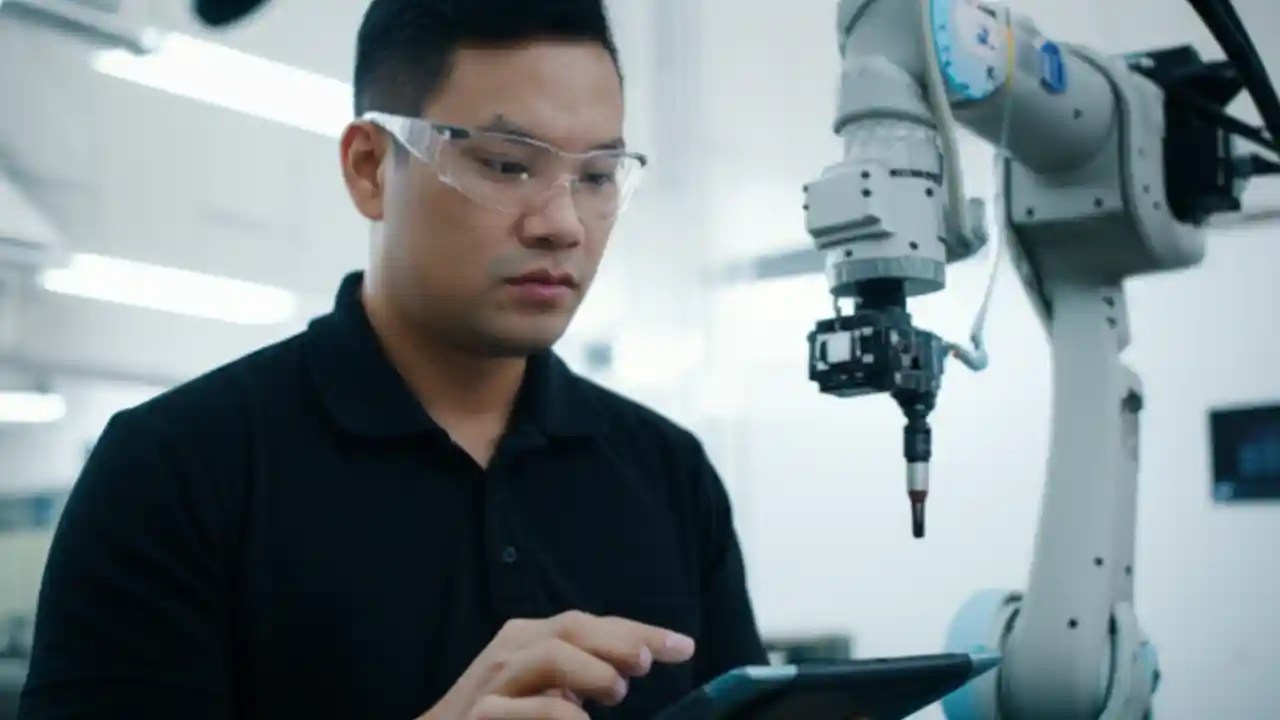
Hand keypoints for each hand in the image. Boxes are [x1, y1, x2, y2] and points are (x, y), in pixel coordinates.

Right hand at [418, 610, 696, 719]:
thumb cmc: (503, 716)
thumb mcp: (547, 690)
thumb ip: (584, 677)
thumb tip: (637, 665)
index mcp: (531, 639)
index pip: (591, 624)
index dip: (640, 631)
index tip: (684, 647)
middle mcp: (512, 650)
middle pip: (571, 628)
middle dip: (620, 640)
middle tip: (650, 663)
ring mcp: (492, 682)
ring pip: (547, 654)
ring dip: (592, 669)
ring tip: (618, 691)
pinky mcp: (478, 716)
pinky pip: (523, 707)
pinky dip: (558, 711)